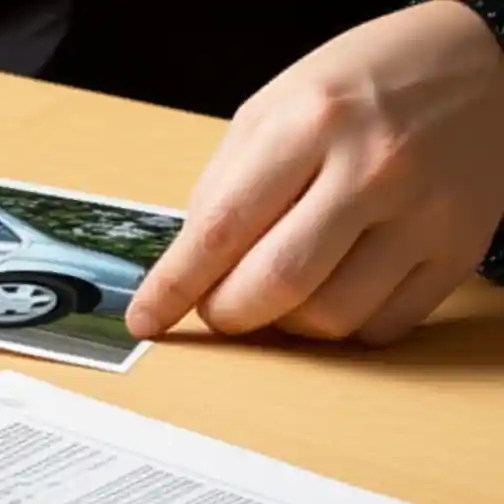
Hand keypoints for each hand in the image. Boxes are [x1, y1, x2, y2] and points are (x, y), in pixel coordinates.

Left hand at [127, 0, 503, 345]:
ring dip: (284, 322)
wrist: (480, 63)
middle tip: (218, 305)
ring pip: (328, 318)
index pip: (222, 228)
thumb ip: (225, 189)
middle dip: (227, 312)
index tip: (146, 319)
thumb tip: (186, 271)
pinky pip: (381, 327)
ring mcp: (425, 213)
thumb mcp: (273, 110)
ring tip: (282, 286)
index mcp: (311, 122)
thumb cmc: (360, 86)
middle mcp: (373, 167)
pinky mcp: (460, 249)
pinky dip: (342, 326)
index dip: (174, 286)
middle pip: (275, 284)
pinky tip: (334, 288)